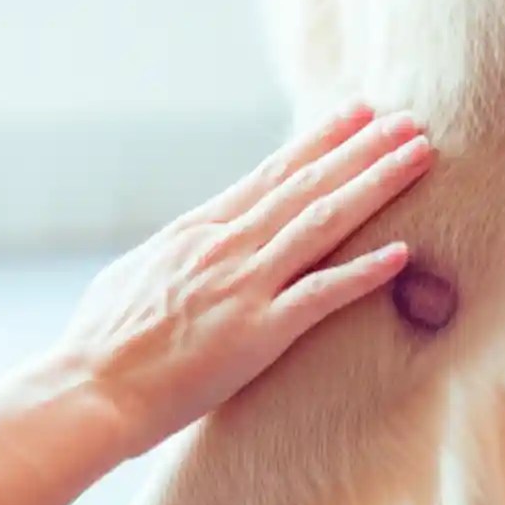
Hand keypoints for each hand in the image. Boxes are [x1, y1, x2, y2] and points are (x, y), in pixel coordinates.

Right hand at [54, 103, 433, 456]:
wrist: (88, 389)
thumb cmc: (100, 343)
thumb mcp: (134, 275)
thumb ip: (174, 255)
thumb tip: (189, 243)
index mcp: (196, 231)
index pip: (269, 175)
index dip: (318, 143)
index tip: (355, 115)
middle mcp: (226, 246)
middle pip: (306, 185)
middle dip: (362, 148)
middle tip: (406, 120)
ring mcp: (244, 286)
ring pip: (323, 223)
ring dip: (375, 185)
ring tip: (417, 156)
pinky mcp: (257, 333)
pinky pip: (321, 296)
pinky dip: (364, 273)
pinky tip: (403, 253)